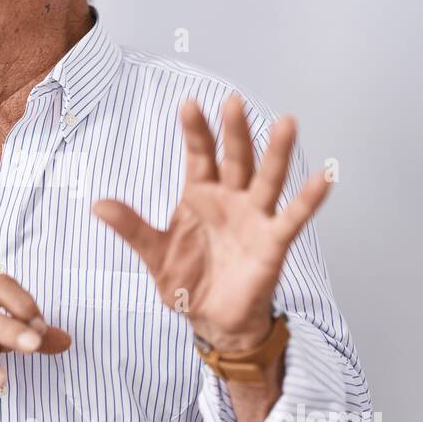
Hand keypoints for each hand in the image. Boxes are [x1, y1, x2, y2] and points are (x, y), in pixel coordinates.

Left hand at [92, 95, 330, 352]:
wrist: (211, 321)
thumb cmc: (187, 282)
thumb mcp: (154, 253)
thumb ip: (132, 228)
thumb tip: (97, 204)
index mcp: (200, 196)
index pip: (199, 156)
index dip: (195, 131)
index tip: (188, 102)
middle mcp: (231, 200)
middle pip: (235, 158)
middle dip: (235, 131)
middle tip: (234, 100)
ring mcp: (254, 218)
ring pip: (267, 179)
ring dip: (276, 152)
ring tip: (287, 122)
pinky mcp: (272, 243)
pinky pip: (293, 217)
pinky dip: (309, 199)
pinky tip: (324, 176)